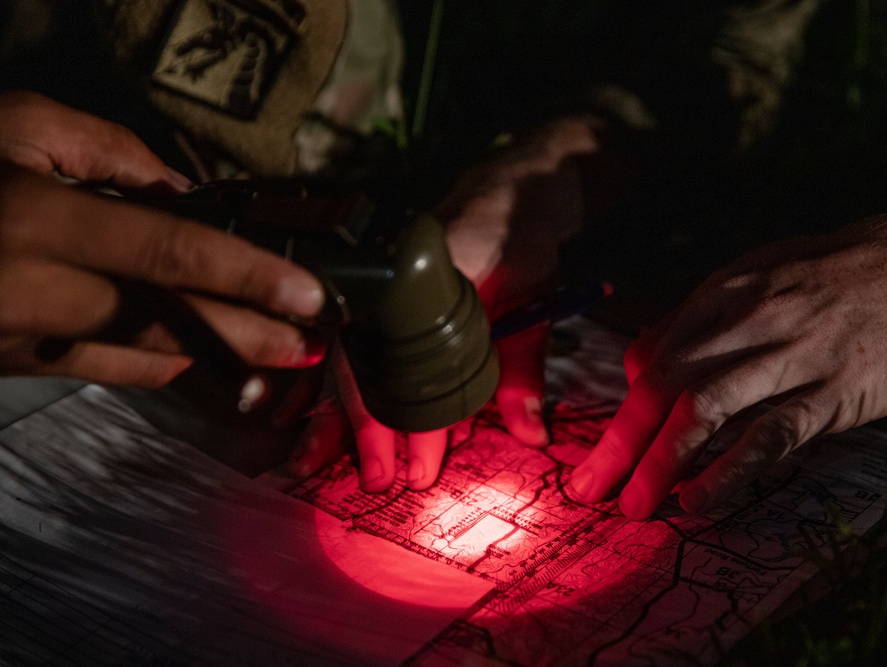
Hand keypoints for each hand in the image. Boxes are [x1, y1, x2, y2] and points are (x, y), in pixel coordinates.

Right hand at [0, 91, 325, 384]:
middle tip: (311, 342)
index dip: (246, 276)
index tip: (308, 296)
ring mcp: (19, 337)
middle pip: (168, 317)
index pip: (168, 250)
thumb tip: (180, 192)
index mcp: (37, 218)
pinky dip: (156, 362)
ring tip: (276, 359)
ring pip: (140, 355)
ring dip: (214, 359)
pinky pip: (100, 368)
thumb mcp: (12, 124)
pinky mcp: (10, 363)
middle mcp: (32, 287)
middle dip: (249, 335)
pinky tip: (200, 360)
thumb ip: (106, 152)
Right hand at [287, 115, 610, 488]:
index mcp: (430, 274)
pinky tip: (299, 412)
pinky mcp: (369, 283)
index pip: (400, 363)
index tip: (415, 468)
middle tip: (371, 482)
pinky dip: (324, 378)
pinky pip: (339, 338)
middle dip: (359, 430)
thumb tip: (528, 435)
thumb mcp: (536, 301)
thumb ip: (525, 368)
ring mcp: (373, 276)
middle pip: (358, 363)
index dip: (405, 422)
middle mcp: (388, 274)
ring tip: (311, 462)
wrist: (508, 184)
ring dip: (329, 410)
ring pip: (338, 352)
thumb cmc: (524, 240)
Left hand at [568, 197, 886, 517]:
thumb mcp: (765, 272)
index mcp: (724, 291)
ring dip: (658, 464)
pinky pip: (767, 436)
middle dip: (618, 444)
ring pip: (702, 411)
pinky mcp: (832, 390)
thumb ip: (709, 317)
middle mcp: (746, 319)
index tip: (615, 444)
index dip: (625, 405)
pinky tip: (699, 501)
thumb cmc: (842, 273)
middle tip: (588, 489)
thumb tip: (652, 357)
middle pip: (661, 385)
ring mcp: (789, 354)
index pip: (652, 352)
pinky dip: (727, 472)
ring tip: (634, 507)